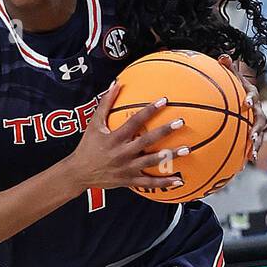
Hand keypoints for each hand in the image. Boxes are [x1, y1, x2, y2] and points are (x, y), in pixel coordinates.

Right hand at [67, 81, 187, 193]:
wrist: (78, 173)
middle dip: (165, 131)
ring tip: (187, 149)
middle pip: (147, 140)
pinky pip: (149, 182)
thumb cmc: (87, 146)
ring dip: (170, 156)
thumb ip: (105, 104)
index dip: (149, 110)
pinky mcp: (129, 180)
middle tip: (181, 122)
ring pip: (152, 162)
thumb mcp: (94, 124)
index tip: (164, 100)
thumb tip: (116, 83)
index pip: (135, 121)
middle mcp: (123, 152)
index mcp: (115, 138)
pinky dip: (164, 182)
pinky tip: (180, 180)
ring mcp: (127, 168)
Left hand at [218, 53, 264, 161]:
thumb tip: (223, 56)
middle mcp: (256, 109)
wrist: (244, 94)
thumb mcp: (231, 75)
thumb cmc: (234, 84)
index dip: (250, 98)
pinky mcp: (252, 133)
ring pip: (259, 135)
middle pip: (260, 120)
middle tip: (253, 138)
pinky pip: (252, 144)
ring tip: (252, 157)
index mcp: (251, 95)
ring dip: (256, 146)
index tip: (246, 103)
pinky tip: (242, 167)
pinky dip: (248, 154)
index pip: (252, 96)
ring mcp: (256, 122)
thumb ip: (227, 66)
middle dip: (257, 130)